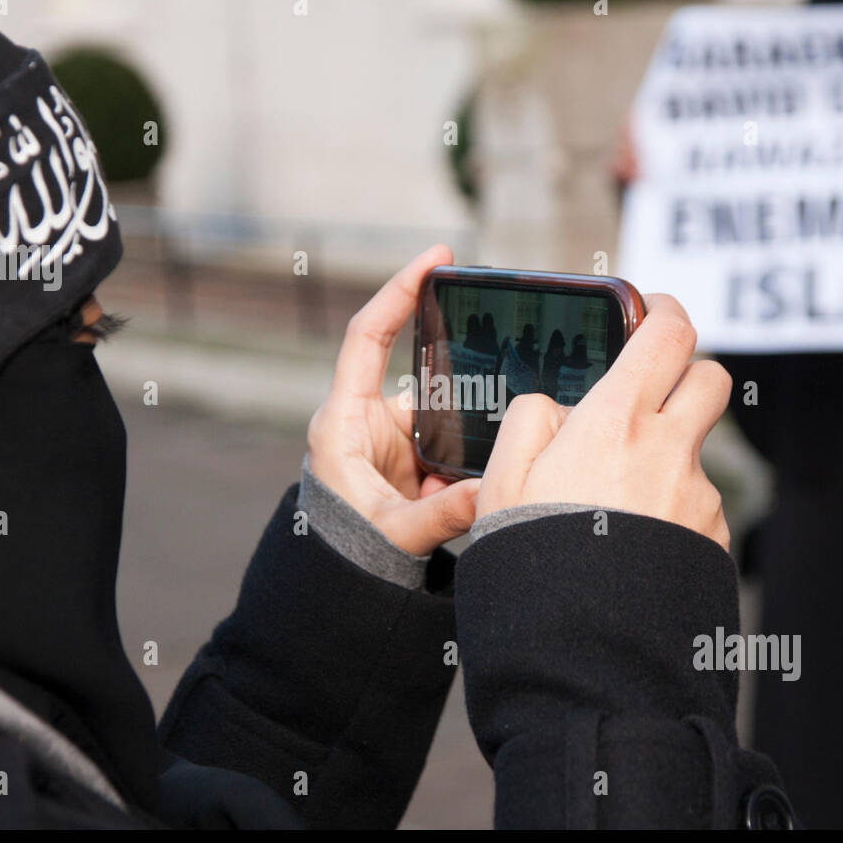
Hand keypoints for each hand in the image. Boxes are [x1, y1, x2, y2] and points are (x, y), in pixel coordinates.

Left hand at [307, 245, 479, 555]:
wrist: (337, 583)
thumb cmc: (344, 550)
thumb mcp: (392, 534)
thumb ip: (439, 515)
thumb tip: (488, 491)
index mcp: (344, 420)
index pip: (370, 335)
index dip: (400, 291)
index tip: (437, 258)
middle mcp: (366, 421)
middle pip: (423, 374)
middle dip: (462, 380)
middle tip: (504, 368)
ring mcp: (390, 439)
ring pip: (444, 413)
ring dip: (468, 434)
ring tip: (489, 450)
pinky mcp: (410, 460)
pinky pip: (449, 443)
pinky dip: (468, 458)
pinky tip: (485, 476)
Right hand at [477, 293, 730, 550]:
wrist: (582, 653)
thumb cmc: (531, 564)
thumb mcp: (501, 482)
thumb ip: (530, 422)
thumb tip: (558, 406)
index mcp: (615, 423)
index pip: (668, 334)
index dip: (664, 310)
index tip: (650, 311)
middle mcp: (669, 453)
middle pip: (710, 378)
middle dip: (685, 374)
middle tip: (647, 396)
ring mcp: (697, 499)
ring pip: (696, 451)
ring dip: (666, 457)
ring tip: (613, 507)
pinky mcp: (712, 541)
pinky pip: (697, 507)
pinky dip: (670, 512)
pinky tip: (631, 546)